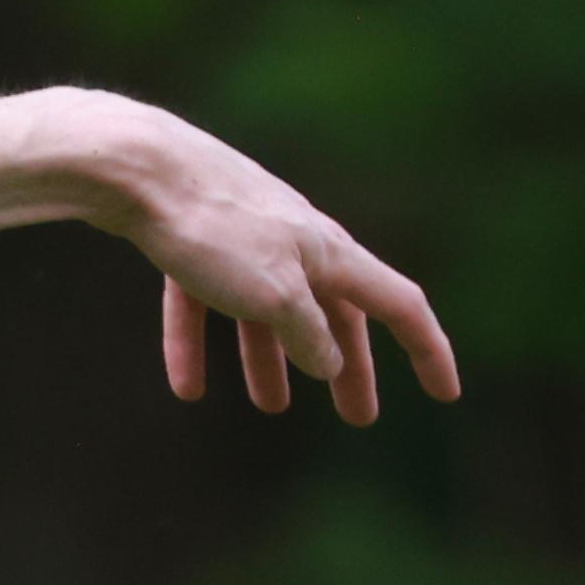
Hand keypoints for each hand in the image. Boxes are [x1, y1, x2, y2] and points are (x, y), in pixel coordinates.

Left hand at [89, 100, 462, 423]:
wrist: (138, 168)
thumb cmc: (214, 228)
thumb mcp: (274, 295)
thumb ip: (309, 332)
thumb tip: (331, 361)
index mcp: (331, 253)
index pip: (399, 305)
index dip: (427, 351)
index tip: (446, 395)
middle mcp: (298, 242)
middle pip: (335, 313)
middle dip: (347, 368)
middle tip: (357, 415)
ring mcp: (246, 239)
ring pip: (269, 311)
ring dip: (273, 361)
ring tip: (271, 408)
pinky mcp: (194, 241)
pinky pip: (203, 303)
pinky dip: (198, 345)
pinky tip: (187, 389)